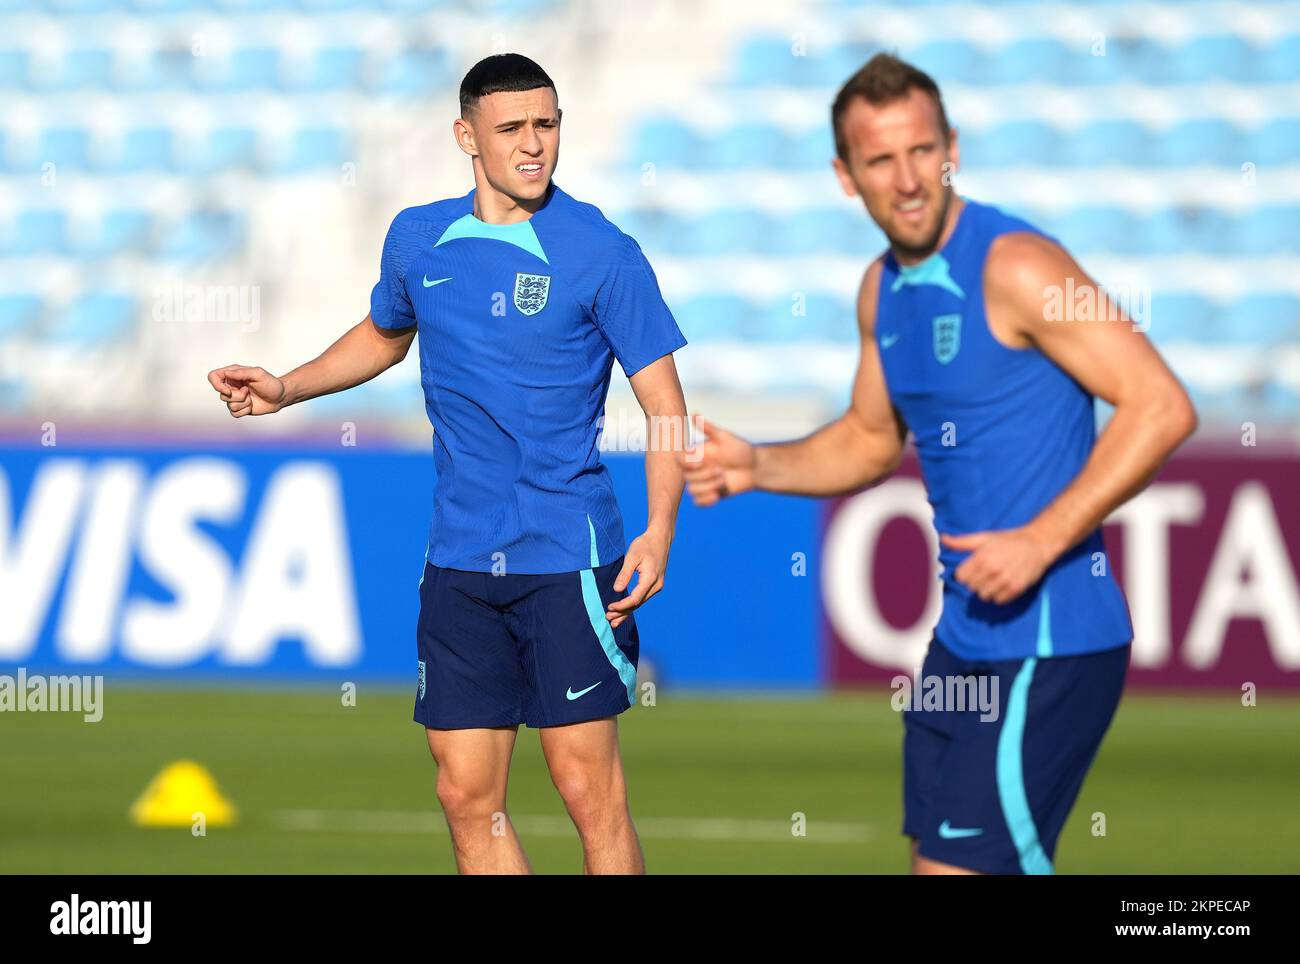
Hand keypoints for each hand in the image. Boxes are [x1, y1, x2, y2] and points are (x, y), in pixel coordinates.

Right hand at [208, 365, 286, 417]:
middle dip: (237, 396)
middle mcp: (231, 385)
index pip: (213, 376)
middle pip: (222, 395)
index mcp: (233, 374)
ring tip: (252, 398)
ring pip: (229, 405)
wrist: (280, 397)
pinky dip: (244, 411)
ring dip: (243, 403)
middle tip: (248, 392)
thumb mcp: (258, 374)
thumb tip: (226, 373)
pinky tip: (252, 406)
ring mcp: (235, 397)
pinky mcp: (240, 408)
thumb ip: (242, 372)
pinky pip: (234, 413)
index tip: (228, 390)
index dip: (216, 385)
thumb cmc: (271, 383)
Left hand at [605, 527, 670, 628]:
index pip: (635, 599)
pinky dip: (633, 605)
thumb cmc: (645, 545)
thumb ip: (625, 574)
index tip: (609, 607)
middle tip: (608, 619)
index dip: (622, 606)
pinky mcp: (655, 585)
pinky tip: (625, 612)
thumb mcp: (632, 556)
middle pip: (638, 604)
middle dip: (623, 612)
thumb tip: (617, 590)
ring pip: (641, 603)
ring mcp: (657, 586)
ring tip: (614, 621)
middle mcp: (656, 585)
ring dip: (627, 611)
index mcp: (650, 579)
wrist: (660, 539)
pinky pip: (643, 598)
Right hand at [679, 416, 756, 506]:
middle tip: (721, 470)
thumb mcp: (724, 437)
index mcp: (695, 454)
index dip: (688, 463)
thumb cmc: (739, 449)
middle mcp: (695, 469)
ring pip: (693, 491)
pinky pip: (698, 502)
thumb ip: (708, 428)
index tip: (701, 460)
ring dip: (709, 487)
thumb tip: (694, 413)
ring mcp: (701, 482)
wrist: (754, 468)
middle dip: (705, 476)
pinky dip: (707, 500)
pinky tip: (718, 495)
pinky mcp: (708, 495)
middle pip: (687, 478)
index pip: (680, 461)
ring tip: (723, 480)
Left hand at [940, 526, 1056, 604]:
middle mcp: (993, 570)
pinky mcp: (1016, 589)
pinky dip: (998, 596)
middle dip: (975, 582)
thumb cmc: (1008, 540)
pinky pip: (998, 601)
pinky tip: (1002, 585)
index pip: (961, 577)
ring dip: (986, 590)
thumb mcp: (984, 538)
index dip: (964, 574)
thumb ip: (962, 542)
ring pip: (983, 596)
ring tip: (993, 579)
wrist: (1037, 544)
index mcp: (982, 557)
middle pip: (971, 588)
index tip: (971, 570)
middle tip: (984, 574)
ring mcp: (1005, 581)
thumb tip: (943, 539)